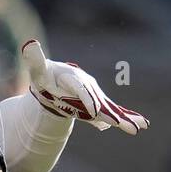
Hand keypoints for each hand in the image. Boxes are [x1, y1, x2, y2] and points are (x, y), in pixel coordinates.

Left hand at [22, 40, 148, 134]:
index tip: (93, 112)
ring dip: (123, 117)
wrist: (55, 80)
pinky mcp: (98, 103)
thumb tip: (29, 44)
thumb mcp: (38, 70)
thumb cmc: (45, 76)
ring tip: (138, 126)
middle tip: (117, 123)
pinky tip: (141, 124)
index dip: (87, 99)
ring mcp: (94, 95)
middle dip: (107, 112)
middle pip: (98, 100)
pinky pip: (113, 110)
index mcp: (73, 78)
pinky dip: (126, 116)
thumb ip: (35, 60)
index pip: (80, 89)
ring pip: (109, 107)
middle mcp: (87, 85)